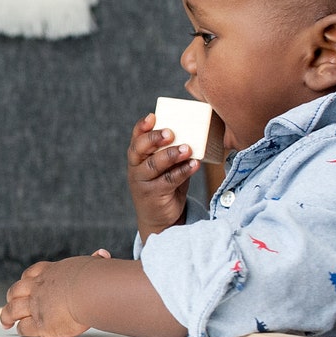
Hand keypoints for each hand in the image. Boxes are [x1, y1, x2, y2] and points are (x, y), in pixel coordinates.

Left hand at [0, 250, 109, 336]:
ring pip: (12, 310)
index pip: (32, 273)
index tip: (24, 284)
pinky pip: (24, 328)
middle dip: (11, 297)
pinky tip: (22, 331)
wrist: (89, 291)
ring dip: (7, 316)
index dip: (26, 280)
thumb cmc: (95, 278)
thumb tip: (102, 254)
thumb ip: (96, 261)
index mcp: (51, 272)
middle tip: (10, 302)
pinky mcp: (40, 324)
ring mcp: (36, 306)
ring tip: (6, 322)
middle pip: (16, 291)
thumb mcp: (93, 264)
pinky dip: (22, 329)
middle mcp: (38, 288)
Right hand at [128, 112, 197, 240]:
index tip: (152, 116)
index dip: (142, 127)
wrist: (160, 220)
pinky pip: (168, 180)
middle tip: (171, 133)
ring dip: (171, 155)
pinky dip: (183, 171)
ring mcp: (142, 182)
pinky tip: (194, 164)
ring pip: (154, 165)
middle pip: (140, 149)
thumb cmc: (166, 187)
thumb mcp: (166, 168)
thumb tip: (199, 135)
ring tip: (188, 149)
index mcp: (138, 157)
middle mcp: (136, 168)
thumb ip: (173, 153)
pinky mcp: (153, 195)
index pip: (136, 138)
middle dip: (154, 138)